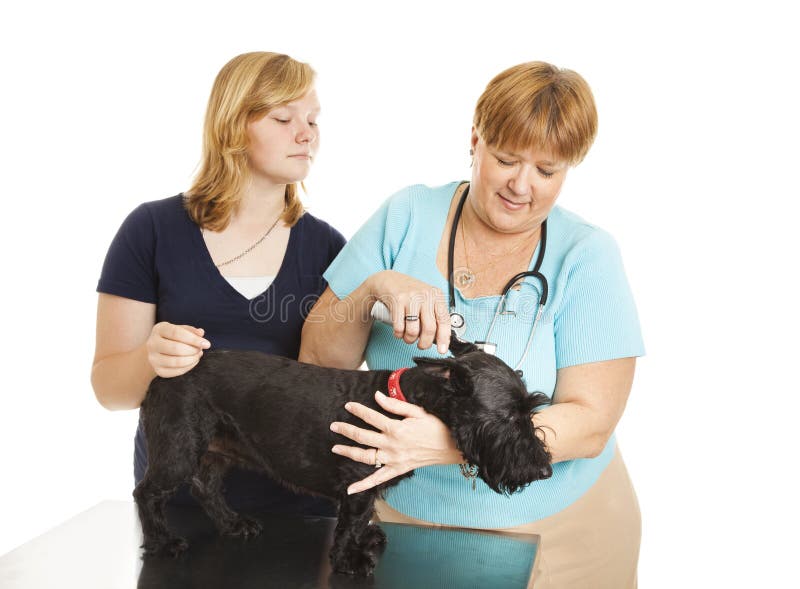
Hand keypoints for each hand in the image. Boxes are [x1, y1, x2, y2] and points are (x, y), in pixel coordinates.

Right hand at [146, 322, 210, 377]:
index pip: (176, 333)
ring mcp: (153, 358)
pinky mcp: (158, 370)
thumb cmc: (174, 337)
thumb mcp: (181, 329)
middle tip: (200, 349)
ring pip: (175, 362)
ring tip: (198, 355)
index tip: (207, 344)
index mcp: (159, 329)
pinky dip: (189, 367)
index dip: (193, 339)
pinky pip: (176, 371)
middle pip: (176, 348)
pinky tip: (193, 361)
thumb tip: (201, 333)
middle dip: (193, 350)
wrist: (159, 350)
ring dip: (192, 359)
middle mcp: (152, 343)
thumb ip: (191, 330)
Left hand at [330, 391, 462, 493]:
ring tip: (335, 448)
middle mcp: (391, 445)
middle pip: (363, 437)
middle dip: (346, 430)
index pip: (371, 417)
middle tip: (334, 426)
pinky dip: (363, 485)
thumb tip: (377, 396)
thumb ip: (395, 405)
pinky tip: (350, 489)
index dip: (358, 410)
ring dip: (349, 452)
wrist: (451, 446)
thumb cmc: (435, 426)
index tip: (348, 406)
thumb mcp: (417, 411)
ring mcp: (393, 460)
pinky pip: (377, 479)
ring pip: (365, 457)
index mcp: (396, 428)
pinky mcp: (397, 470)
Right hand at [368, 270, 449, 353]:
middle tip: (421, 345)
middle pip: (429, 329)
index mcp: (436, 296)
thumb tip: (440, 339)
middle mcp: (425, 295)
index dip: (444, 338)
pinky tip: (399, 332)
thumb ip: (433, 315)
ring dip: (409, 339)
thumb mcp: (425, 300)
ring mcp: (411, 297)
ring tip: (408, 337)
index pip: (444, 320)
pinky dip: (398, 334)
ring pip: (413, 330)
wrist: (388, 280)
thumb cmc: (409, 294)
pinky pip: (399, 327)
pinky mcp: (397, 300)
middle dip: (424, 343)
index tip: (442, 350)